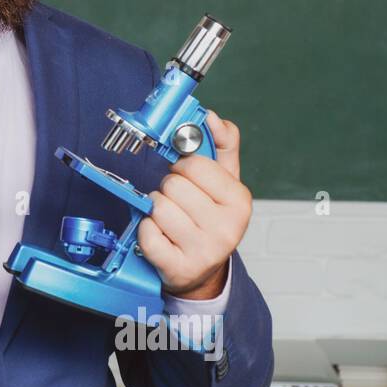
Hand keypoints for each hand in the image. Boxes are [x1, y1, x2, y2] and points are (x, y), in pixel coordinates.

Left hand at [137, 108, 250, 299]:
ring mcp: (204, 251)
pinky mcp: (179, 268)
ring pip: (157, 208)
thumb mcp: (224, 182)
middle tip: (179, 204)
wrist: (203, 270)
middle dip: (168, 190)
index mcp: (240, 201)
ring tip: (170, 222)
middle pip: (173, 186)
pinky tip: (161, 237)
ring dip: (155, 211)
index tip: (188, 178)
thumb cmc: (210, 219)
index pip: (195, 165)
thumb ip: (222, 144)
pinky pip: (146, 233)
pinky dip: (146, 231)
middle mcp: (227, 228)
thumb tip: (211, 116)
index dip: (183, 167)